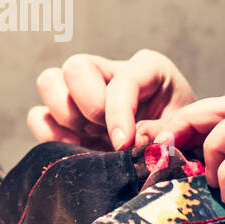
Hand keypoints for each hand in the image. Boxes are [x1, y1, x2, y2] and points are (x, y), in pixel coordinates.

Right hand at [27, 50, 196, 151]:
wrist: (179, 156)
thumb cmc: (185, 138)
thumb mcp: (183, 132)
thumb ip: (160, 134)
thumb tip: (125, 142)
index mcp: (147, 69)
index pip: (122, 80)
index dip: (118, 112)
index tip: (123, 144)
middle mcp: (110, 74)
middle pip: (75, 67)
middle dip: (87, 104)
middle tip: (104, 133)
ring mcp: (84, 94)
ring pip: (49, 82)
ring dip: (65, 116)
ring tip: (90, 140)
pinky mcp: (66, 119)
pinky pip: (39, 116)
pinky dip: (51, 135)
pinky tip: (78, 150)